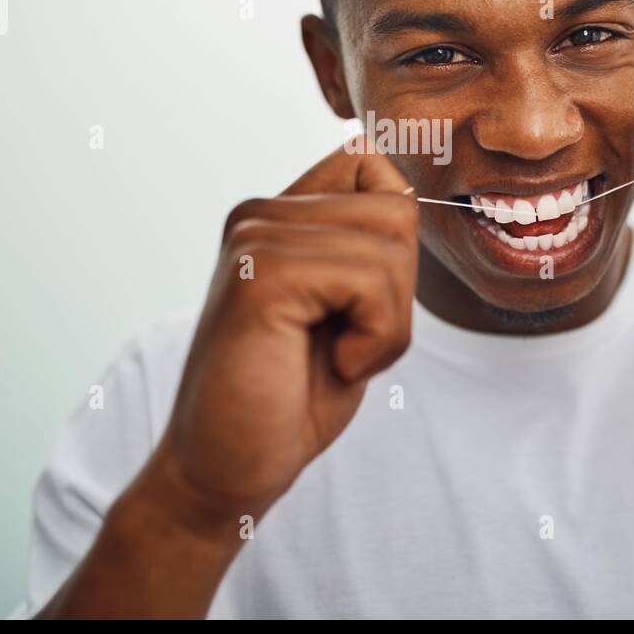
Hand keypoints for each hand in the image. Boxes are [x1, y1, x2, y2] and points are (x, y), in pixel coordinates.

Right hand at [148, 144, 418, 536]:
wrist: (226, 471)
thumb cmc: (290, 397)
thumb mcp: (350, 308)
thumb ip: (371, 247)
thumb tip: (408, 195)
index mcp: (277, 215)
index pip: (370, 162)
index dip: (395, 232)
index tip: (361, 301)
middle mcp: (259, 214)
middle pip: (396, 209)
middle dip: (398, 292)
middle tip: (347, 342)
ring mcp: (255, 238)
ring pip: (391, 246)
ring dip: (388, 322)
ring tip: (336, 356)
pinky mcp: (262, 276)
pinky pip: (371, 280)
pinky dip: (377, 337)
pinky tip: (333, 366)